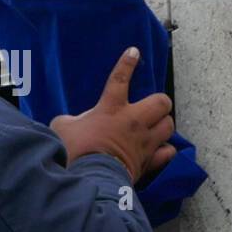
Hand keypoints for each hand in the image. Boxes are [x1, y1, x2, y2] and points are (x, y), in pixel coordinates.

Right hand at [49, 47, 176, 181]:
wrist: (90, 179)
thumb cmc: (74, 151)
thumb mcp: (62, 128)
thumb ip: (70, 120)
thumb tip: (71, 123)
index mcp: (111, 108)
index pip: (121, 78)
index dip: (127, 63)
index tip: (134, 52)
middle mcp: (133, 121)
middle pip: (161, 102)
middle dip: (159, 102)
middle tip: (149, 108)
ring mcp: (144, 142)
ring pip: (169, 125)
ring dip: (163, 125)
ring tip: (155, 127)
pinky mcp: (149, 161)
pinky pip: (168, 152)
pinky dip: (164, 150)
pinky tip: (158, 149)